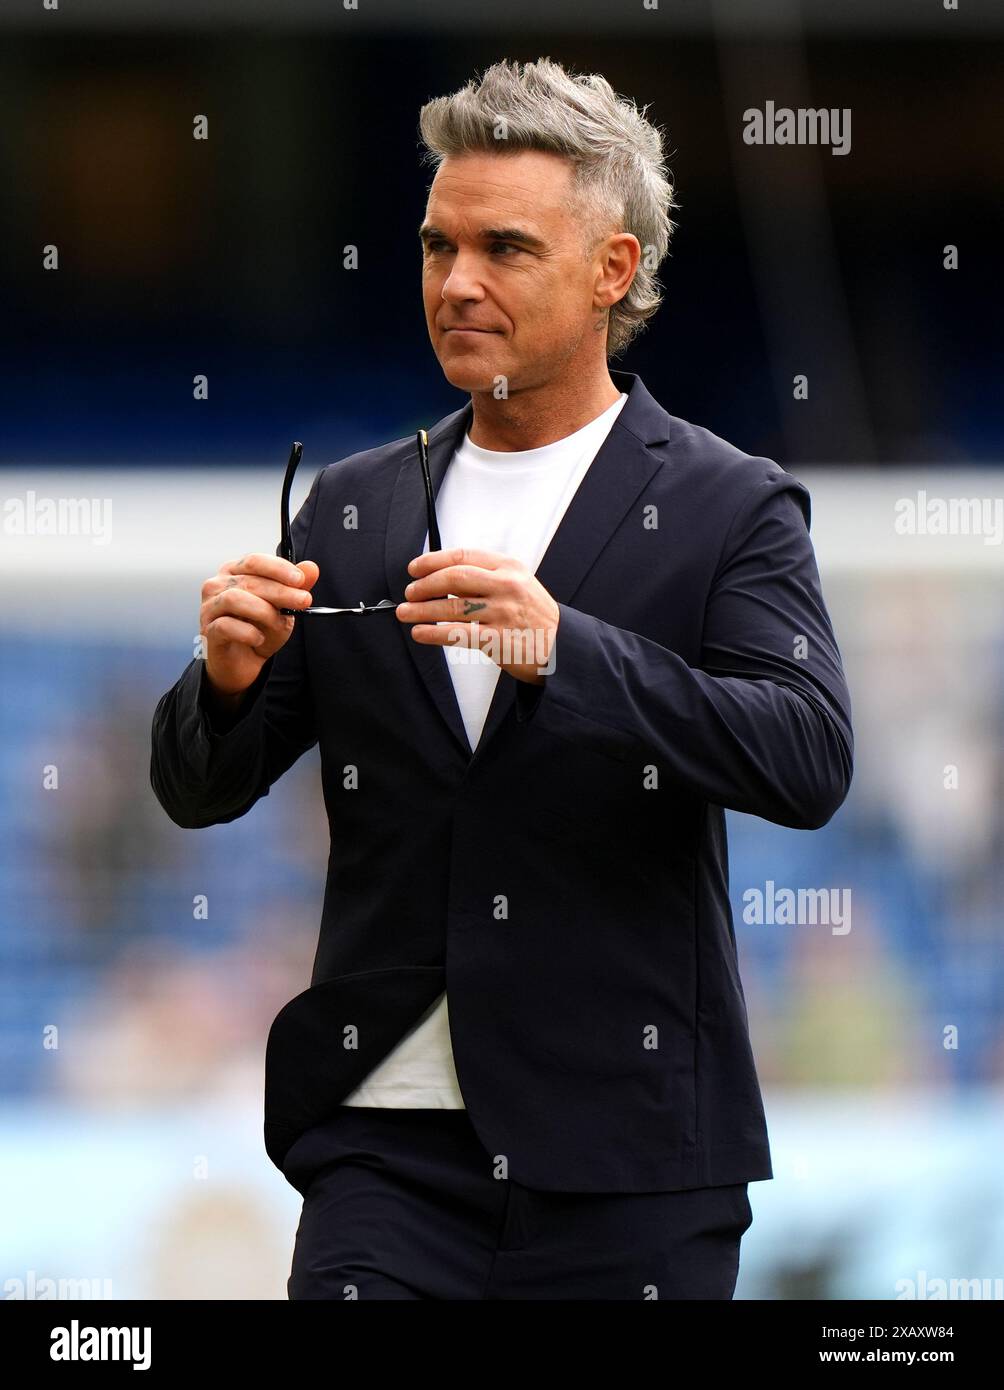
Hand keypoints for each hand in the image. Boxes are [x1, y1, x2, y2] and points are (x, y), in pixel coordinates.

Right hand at [200, 554, 318, 700]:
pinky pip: (225, 626)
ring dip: (263, 611)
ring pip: (234, 599)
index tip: (300, 580)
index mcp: (235, 572)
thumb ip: (295, 587)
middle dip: (280, 591)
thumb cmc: (260, 629)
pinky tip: (259, 639)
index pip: (255, 561)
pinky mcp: (208, 630)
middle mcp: (217, 585)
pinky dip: (247, 632)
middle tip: (304, 601)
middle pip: (249, 581)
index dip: (278, 568)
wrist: (244, 664)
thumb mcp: (284, 608)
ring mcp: (209, 607)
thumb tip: (311, 568)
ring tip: (278, 624)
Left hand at [396, 547, 558, 683]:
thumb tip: (443, 578)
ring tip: (405, 612)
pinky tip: (420, 633)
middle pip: (454, 577)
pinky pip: (457, 634)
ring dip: (422, 609)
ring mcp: (503, 612)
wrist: (562, 647)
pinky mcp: (499, 639)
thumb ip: (486, 578)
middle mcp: (506, 586)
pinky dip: (433, 633)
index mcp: (509, 567)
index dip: (433, 561)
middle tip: (410, 592)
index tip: (415, 568)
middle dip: (424, 584)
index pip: (464, 556)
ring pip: (451, 607)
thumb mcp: (518, 584)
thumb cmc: (534, 616)